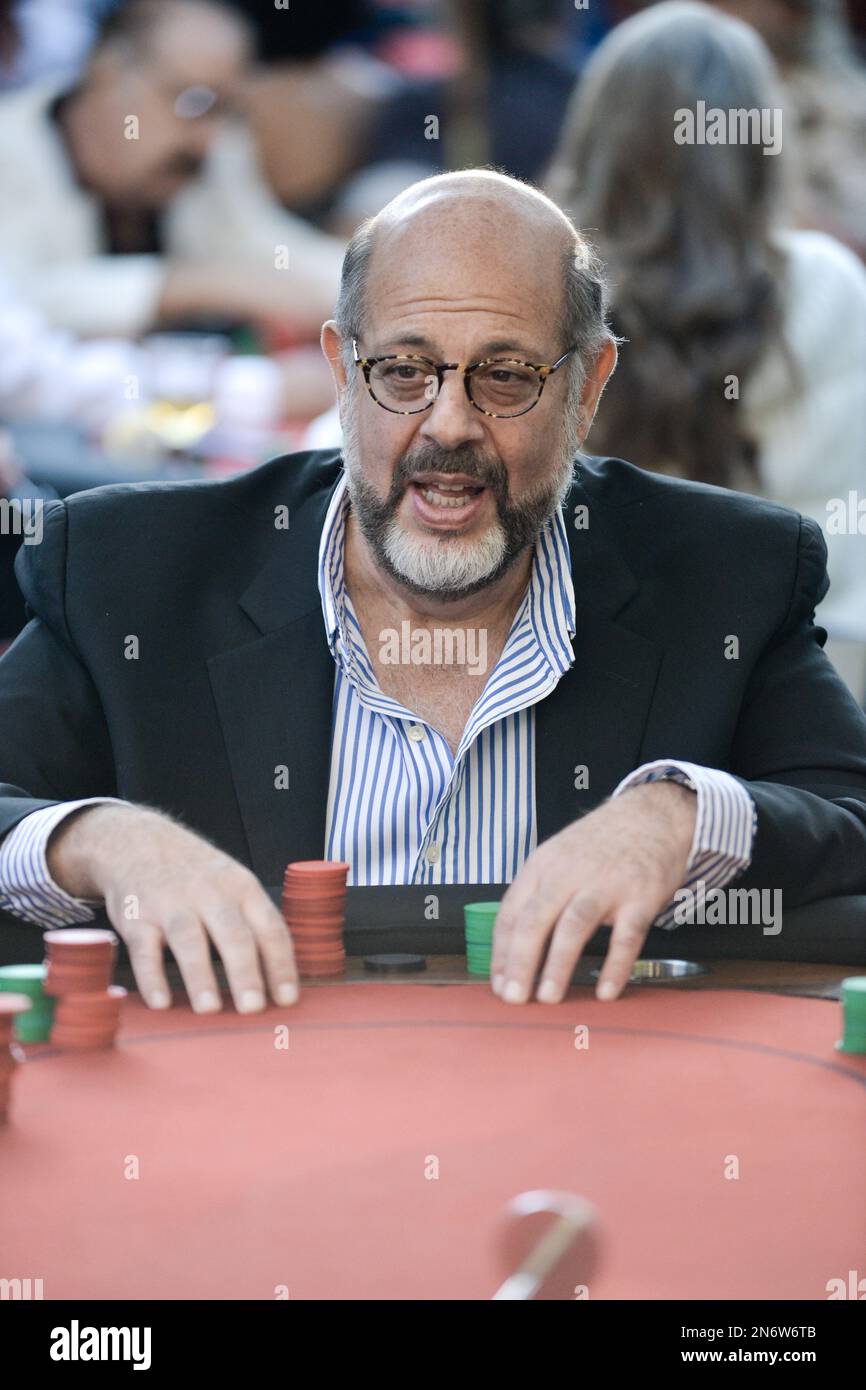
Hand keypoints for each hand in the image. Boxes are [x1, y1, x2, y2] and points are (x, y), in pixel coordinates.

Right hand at [47, 804, 297, 1013]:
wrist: (138, 840)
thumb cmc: (197, 874)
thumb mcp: (233, 882)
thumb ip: (254, 922)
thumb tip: (281, 978)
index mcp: (242, 887)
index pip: (269, 927)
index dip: (281, 964)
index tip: (288, 999)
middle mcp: (209, 894)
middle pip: (233, 934)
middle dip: (245, 973)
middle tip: (254, 1008)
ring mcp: (171, 904)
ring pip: (189, 940)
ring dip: (200, 976)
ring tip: (209, 1009)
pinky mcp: (137, 917)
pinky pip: (144, 949)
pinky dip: (152, 977)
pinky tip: (161, 1003)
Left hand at [490, 782, 696, 1003]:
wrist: (652, 815)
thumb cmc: (599, 846)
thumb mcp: (558, 857)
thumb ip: (538, 896)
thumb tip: (515, 949)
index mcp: (542, 866)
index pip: (511, 913)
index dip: (502, 953)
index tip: (498, 985)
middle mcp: (568, 874)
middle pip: (536, 919)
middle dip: (520, 962)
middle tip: (514, 998)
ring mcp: (605, 884)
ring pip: (574, 926)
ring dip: (558, 964)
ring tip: (548, 998)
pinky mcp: (640, 896)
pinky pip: (626, 936)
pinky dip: (615, 966)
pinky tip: (605, 992)